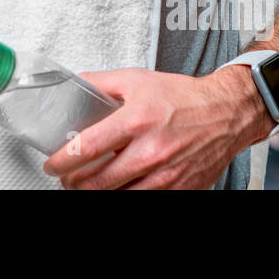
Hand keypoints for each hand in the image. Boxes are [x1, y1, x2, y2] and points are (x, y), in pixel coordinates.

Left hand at [41, 67, 259, 188]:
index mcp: (137, 120)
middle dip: (74, 183)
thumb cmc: (183, 96)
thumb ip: (99, 83)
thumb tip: (72, 86)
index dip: (62, 161)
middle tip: (66, 178)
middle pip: (98, 181)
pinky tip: (118, 188)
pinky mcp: (180, 189)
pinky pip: (143, 200)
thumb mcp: (136, 79)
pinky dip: (126, 196)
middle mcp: (151, 150)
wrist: (226, 112)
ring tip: (87, 185)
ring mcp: (166, 174)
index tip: (52, 164)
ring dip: (97, 193)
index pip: (88, 147)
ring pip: (119, 196)